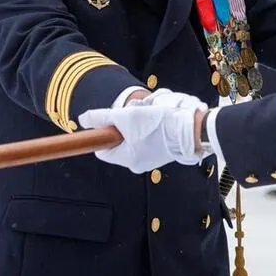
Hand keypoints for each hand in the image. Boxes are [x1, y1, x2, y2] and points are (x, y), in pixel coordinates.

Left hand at [78, 89, 207, 172]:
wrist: (192, 128)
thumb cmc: (159, 124)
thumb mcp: (125, 117)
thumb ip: (102, 118)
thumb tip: (83, 119)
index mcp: (127, 159)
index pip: (103, 150)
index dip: (103, 132)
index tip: (110, 120)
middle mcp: (139, 163)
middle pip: (120, 141)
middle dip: (125, 124)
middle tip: (134, 114)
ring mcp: (153, 157)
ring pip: (136, 135)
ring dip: (140, 121)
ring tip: (151, 113)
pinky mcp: (164, 150)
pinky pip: (150, 135)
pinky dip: (152, 124)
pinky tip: (161, 117)